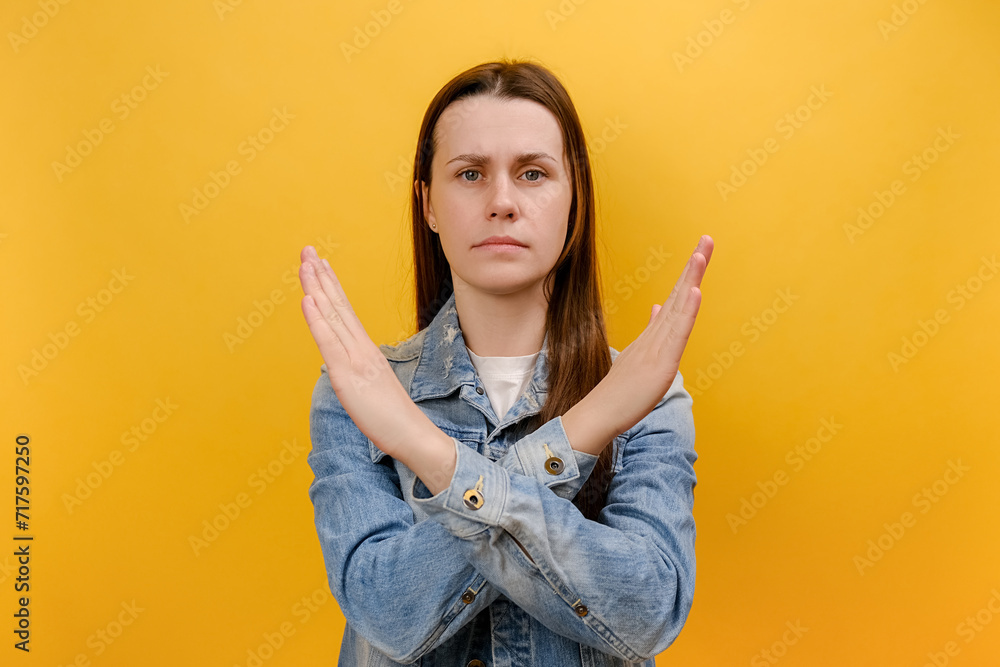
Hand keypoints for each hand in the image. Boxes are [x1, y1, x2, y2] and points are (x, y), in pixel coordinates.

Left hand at [297, 245, 431, 456]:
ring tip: (306, 263)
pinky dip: (317, 318)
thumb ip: (361, 373)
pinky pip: (329, 342)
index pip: (345, 312)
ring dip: (316, 287)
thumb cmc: (394, 418)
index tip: (321, 265)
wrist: (414, 434)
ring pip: (332, 316)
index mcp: (366, 351)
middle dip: (321, 276)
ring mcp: (355, 359)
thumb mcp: (373, 389)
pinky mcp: (347, 374)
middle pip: (338, 306)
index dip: (331, 287)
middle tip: (308, 250)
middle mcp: (361, 348)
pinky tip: (308, 299)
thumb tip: (348, 368)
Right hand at [595, 235, 713, 438]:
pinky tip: (694, 291)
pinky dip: (686, 309)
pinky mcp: (661, 362)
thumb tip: (660, 307)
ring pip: (679, 307)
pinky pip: (677, 332)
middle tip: (707, 238)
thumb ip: (653, 332)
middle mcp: (655, 335)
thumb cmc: (619, 391)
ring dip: (691, 279)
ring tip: (701, 253)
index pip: (675, 299)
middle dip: (694, 266)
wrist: (599, 412)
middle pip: (679, 295)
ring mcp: (657, 347)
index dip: (688, 275)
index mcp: (653, 335)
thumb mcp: (640, 356)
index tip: (699, 252)